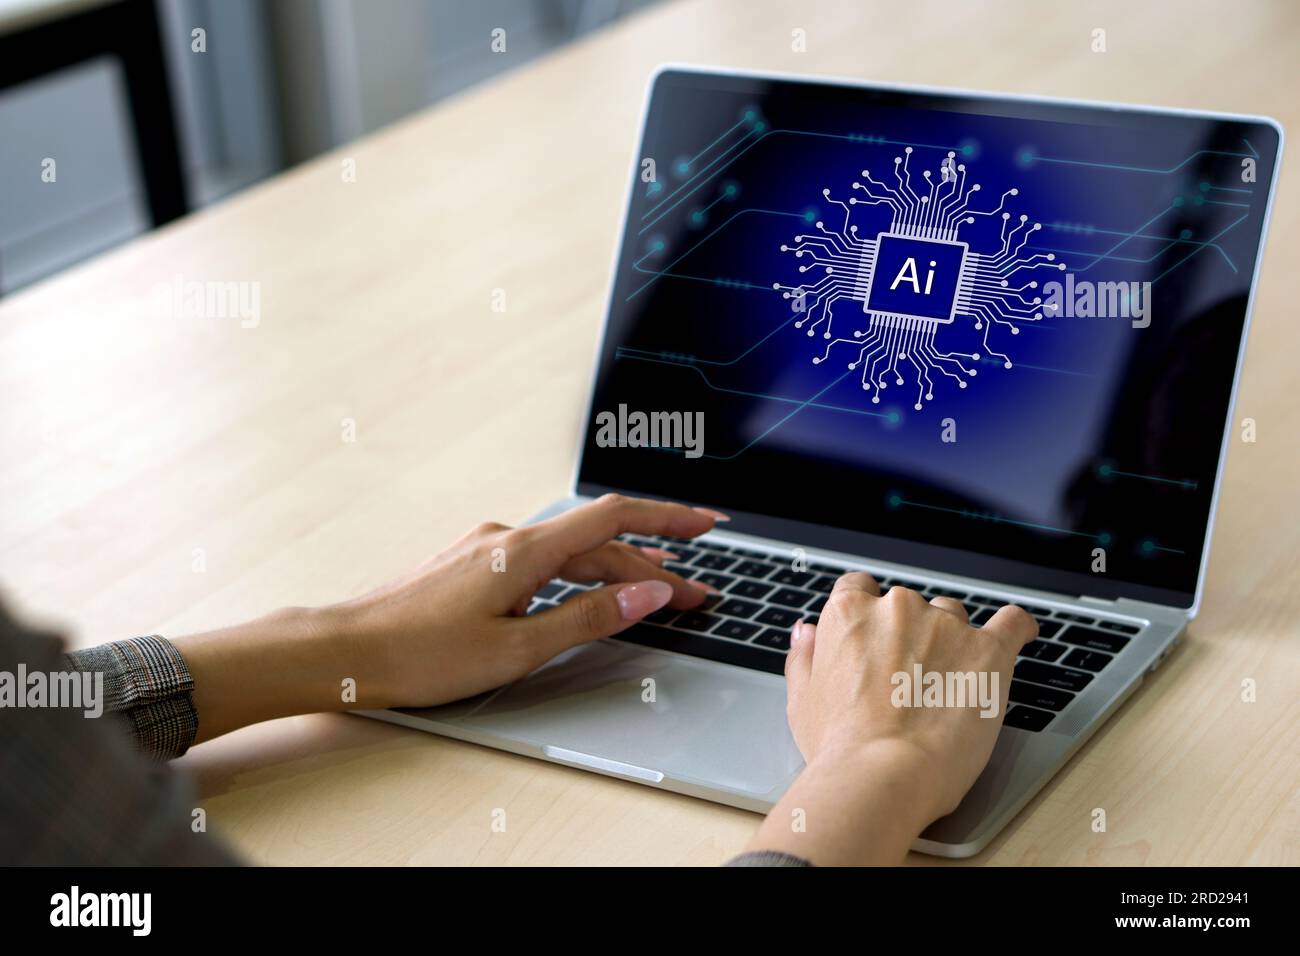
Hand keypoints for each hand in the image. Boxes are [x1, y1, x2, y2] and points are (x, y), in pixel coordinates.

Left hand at [175, 495, 725, 741]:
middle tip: (694, 596)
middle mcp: (508, 539)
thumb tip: (648, 592)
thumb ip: (588, 617)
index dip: (668, 519)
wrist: (341, 650)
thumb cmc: (419, 655)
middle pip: (596, 542)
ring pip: (567, 554)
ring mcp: (486, 549)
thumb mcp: (517, 648)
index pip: (614, 519)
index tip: (709, 523)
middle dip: (652, 566)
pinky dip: (576, 575)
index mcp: (525, 551)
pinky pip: (540, 562)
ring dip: (614, 572)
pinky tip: (584, 592)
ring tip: (654, 593)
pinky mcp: (470, 566)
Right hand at [745, 573, 1036, 864]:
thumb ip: (804, 657)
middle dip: (910, 636)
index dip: (868, 614)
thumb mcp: (802, 701)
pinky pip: (1012, 623)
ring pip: (953, 618)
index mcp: (849, 614)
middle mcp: (897, 608)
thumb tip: (807, 633)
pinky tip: (1018, 633)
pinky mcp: (988, 651)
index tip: (875, 636)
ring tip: (950, 686)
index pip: (858, 589)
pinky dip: (1017, 626)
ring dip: (953, 641)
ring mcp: (945, 626)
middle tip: (908, 682)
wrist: (883, 774)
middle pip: (909, 606)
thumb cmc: (840, 747)